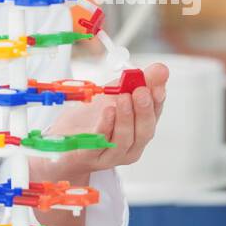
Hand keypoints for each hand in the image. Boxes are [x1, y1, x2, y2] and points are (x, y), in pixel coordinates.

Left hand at [35, 62, 168, 184]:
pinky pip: (101, 142)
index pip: (155, 115)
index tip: (158, 86)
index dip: (158, 100)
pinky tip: (108, 110)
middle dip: (144, 110)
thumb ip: (137, 81)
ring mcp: (112, 155)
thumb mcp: (116, 94)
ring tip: (124, 97)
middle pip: (144, 131)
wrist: (64, 141)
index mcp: (140, 129)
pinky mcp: (90, 156)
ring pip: (125, 140)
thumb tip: (161, 69)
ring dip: (126, 117)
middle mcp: (131, 146)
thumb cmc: (94, 118)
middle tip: (141, 91)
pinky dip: (106, 126)